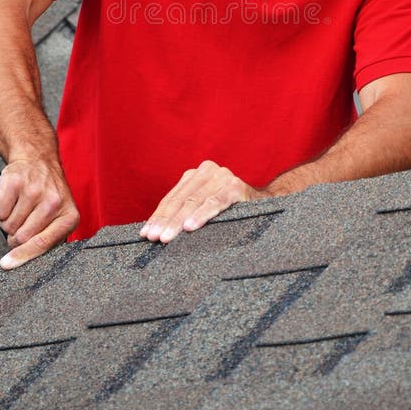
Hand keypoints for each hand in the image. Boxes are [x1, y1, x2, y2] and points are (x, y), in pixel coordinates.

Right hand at [0, 158, 78, 269]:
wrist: (38, 160)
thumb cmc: (48, 194)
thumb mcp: (59, 217)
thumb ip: (48, 239)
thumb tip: (24, 262)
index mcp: (69, 216)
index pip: (42, 243)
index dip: (22, 256)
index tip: (7, 264)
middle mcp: (54, 203)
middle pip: (21, 238)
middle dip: (15, 236)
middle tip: (22, 222)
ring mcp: (35, 191)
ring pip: (8, 226)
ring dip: (8, 222)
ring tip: (19, 208)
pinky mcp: (16, 182)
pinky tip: (11, 200)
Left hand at [139, 159, 261, 243]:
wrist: (265, 203)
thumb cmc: (229, 210)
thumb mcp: (204, 206)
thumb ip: (184, 211)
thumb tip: (154, 231)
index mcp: (195, 175)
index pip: (172, 198)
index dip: (158, 216)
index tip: (145, 234)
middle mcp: (207, 171)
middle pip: (181, 200)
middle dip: (165, 220)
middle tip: (154, 238)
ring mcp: (222, 177)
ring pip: (195, 201)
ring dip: (179, 221)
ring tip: (167, 236)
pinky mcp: (236, 186)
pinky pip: (215, 202)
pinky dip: (202, 215)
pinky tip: (191, 227)